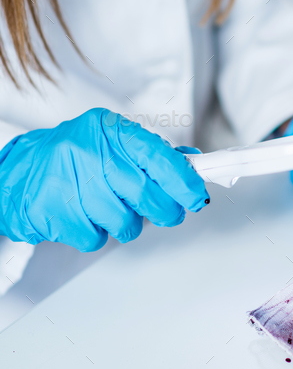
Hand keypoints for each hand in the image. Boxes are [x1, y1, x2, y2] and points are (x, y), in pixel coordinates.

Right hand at [0, 109, 208, 251]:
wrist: (19, 173)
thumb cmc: (74, 158)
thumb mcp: (112, 143)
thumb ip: (152, 154)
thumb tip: (191, 164)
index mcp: (108, 130)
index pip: (157, 156)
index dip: (183, 180)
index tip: (197, 196)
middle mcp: (88, 151)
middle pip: (144, 194)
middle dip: (165, 211)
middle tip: (168, 213)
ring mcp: (67, 181)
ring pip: (123, 221)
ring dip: (127, 224)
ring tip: (112, 209)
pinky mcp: (52, 212)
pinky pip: (96, 238)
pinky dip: (98, 235)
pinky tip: (87, 217)